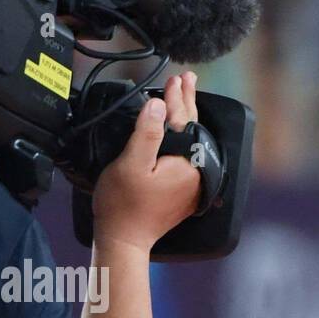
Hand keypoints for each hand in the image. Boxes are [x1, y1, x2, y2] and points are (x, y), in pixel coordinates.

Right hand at [93, 71, 202, 252]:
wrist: (124, 239)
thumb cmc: (123, 204)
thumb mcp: (132, 162)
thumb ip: (147, 133)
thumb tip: (159, 105)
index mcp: (187, 164)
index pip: (184, 121)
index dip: (177, 97)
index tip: (175, 78)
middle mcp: (195, 174)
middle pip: (193, 130)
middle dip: (188, 103)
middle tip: (187, 80)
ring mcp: (191, 184)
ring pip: (192, 142)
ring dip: (186, 119)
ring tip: (184, 99)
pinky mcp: (183, 192)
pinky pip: (187, 156)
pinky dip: (183, 139)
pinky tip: (178, 132)